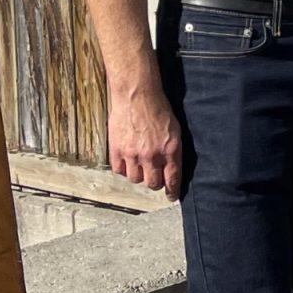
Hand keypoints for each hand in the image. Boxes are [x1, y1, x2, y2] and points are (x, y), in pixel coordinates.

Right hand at [108, 80, 184, 199]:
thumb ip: (173, 151)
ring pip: (135, 179)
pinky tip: (127, 161)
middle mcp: (152, 154)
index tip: (172, 196)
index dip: (172, 191)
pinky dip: (123, 169)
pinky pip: (119, 170)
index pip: (172, 178)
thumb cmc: (158, 110)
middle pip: (152, 183)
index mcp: (170, 149)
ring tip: (140, 165)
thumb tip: (171, 168)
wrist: (137, 95)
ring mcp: (133, 153)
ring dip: (139, 175)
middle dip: (155, 183)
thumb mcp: (174, 130)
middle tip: (154, 177)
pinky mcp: (117, 149)